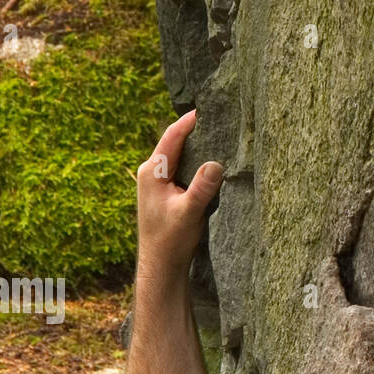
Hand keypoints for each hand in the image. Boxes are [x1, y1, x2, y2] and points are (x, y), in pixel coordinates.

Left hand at [136, 110, 223, 288]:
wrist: (160, 266)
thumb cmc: (170, 240)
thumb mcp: (189, 212)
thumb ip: (202, 187)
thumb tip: (216, 163)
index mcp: (152, 172)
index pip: (171, 136)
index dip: (189, 120)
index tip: (208, 107)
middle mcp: (152, 173)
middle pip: (176, 142)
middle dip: (196, 129)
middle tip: (220, 117)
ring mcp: (159, 182)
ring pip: (181, 155)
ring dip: (198, 146)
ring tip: (221, 134)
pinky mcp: (168, 191)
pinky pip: (184, 167)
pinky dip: (198, 161)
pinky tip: (214, 161)